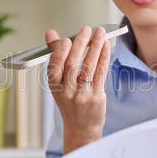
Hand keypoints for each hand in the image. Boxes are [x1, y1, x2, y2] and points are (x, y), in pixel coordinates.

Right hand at [45, 25, 110, 153]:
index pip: (54, 67)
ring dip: (95, 47)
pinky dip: (104, 57)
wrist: (81, 127)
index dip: (60, 53)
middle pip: (73, 65)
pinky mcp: (96, 97)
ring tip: (100, 33)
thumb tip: (50, 33)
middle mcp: (66, 91)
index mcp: (54, 86)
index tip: (66, 39)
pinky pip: (101, 73)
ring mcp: (82, 95)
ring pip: (89, 67)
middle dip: (80, 45)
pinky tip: (106, 46)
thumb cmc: (70, 100)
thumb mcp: (58, 81)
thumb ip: (56, 56)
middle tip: (86, 30)